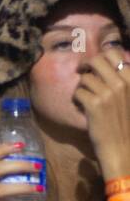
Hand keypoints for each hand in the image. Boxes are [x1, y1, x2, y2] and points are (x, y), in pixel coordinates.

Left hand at [73, 49, 129, 177]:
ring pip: (85, 78)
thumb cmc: (124, 122)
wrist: (121, 147)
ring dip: (81, 86)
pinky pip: (78, 92)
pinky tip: (82, 107)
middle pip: (96, 60)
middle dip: (85, 65)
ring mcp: (108, 93)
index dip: (100, 56)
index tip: (94, 65)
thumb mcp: (129, 97)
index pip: (114, 53)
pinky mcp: (94, 104)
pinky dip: (77, 99)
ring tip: (85, 97)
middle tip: (82, 72)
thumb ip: (120, 80)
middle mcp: (122, 84)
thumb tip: (104, 61)